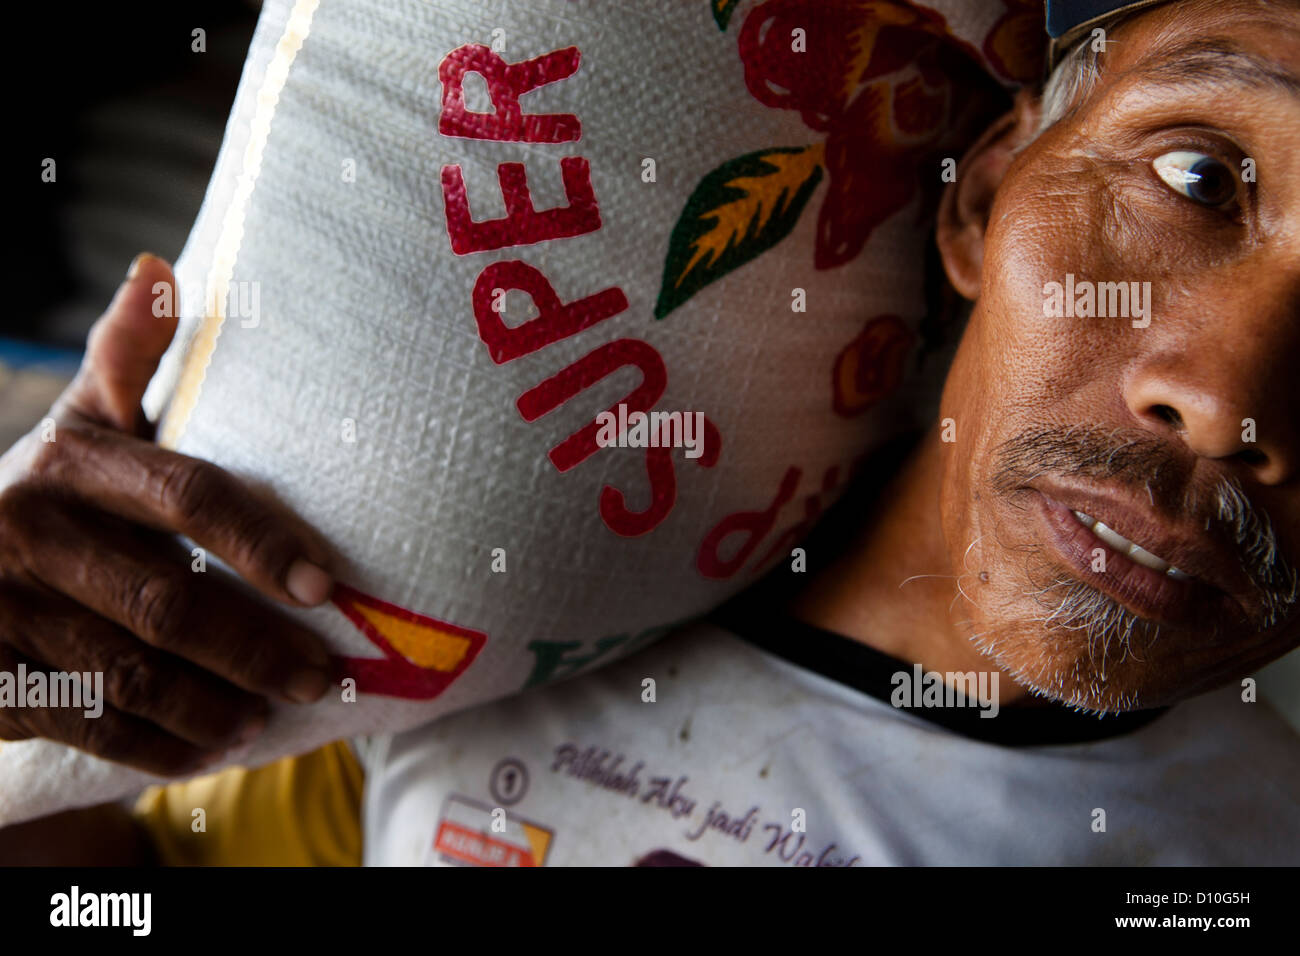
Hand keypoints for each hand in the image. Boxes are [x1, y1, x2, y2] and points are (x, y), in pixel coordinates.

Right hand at [0, 254, 335, 775]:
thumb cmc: (45, 490)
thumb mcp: (79, 421)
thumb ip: (123, 357)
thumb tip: (160, 269)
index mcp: (71, 460)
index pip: (185, 497)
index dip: (259, 543)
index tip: (325, 585)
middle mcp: (32, 533)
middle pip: (167, 603)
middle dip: (255, 647)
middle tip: (321, 674)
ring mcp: (5, 610)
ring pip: (130, 675)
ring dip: (212, 706)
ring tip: (271, 720)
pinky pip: (85, 722)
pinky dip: (153, 746)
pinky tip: (208, 752)